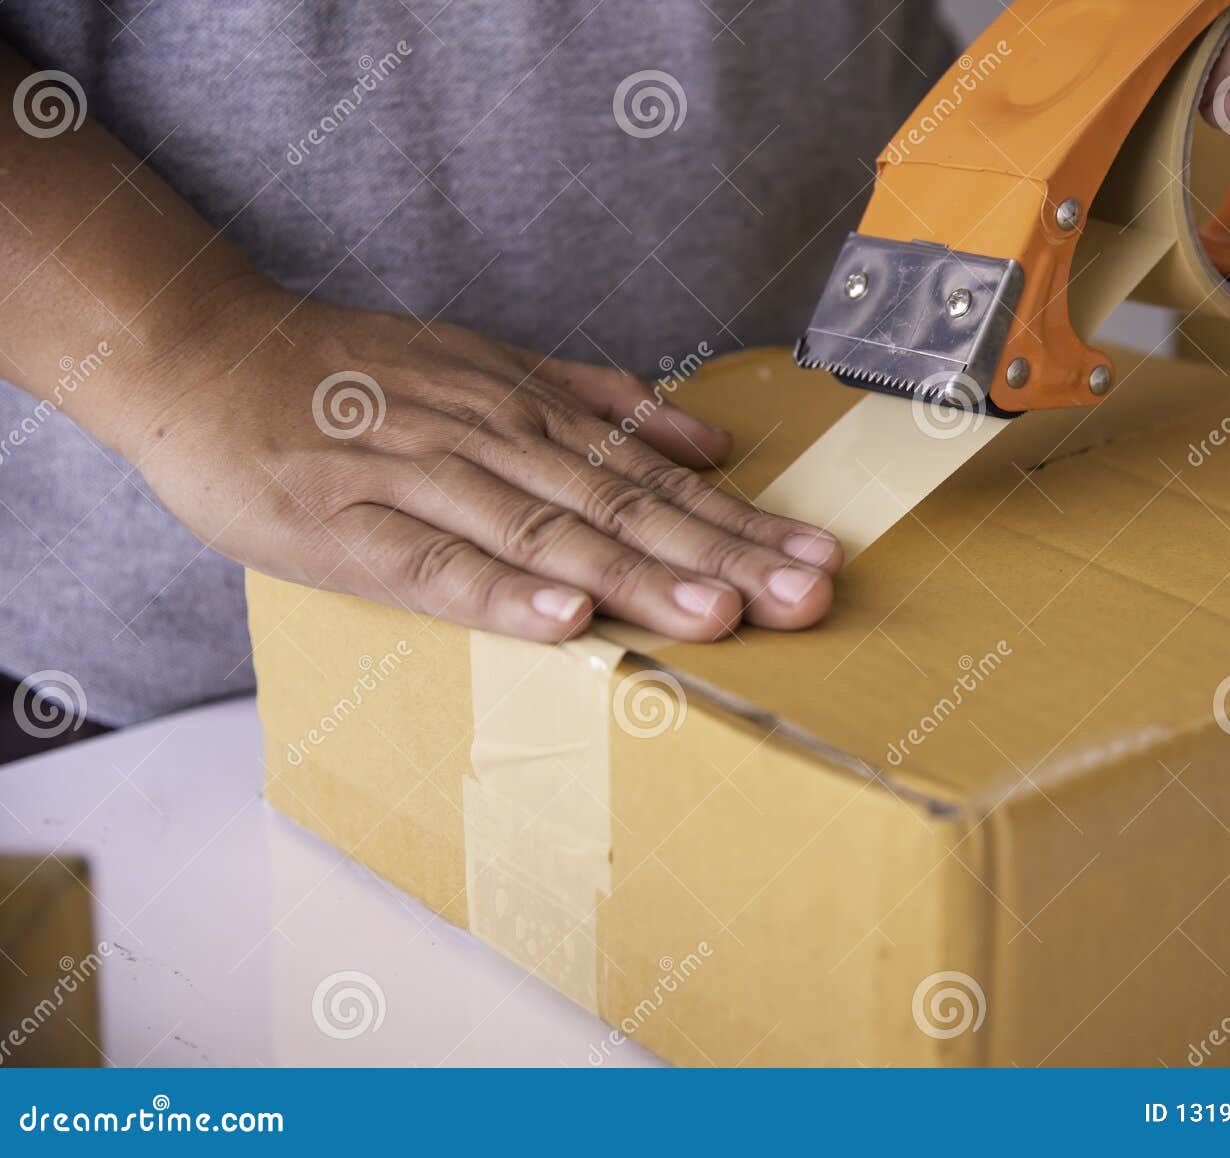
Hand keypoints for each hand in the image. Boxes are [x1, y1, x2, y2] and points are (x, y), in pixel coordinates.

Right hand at [129, 278, 840, 643]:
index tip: (819, 558)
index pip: (656, 478)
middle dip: (721, 556)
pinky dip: (503, 594)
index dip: (741, 522)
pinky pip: (439, 567)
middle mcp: (495, 441)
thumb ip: (604, 403)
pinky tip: (564, 623)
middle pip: (624, 509)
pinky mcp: (354, 528)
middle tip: (805, 597)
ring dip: (636, 577)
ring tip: (718, 616)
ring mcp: (426, 481)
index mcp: (534, 411)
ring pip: (547, 536)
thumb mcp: (493, 367)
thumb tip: (712, 439)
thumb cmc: (359, 377)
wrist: (208, 355)